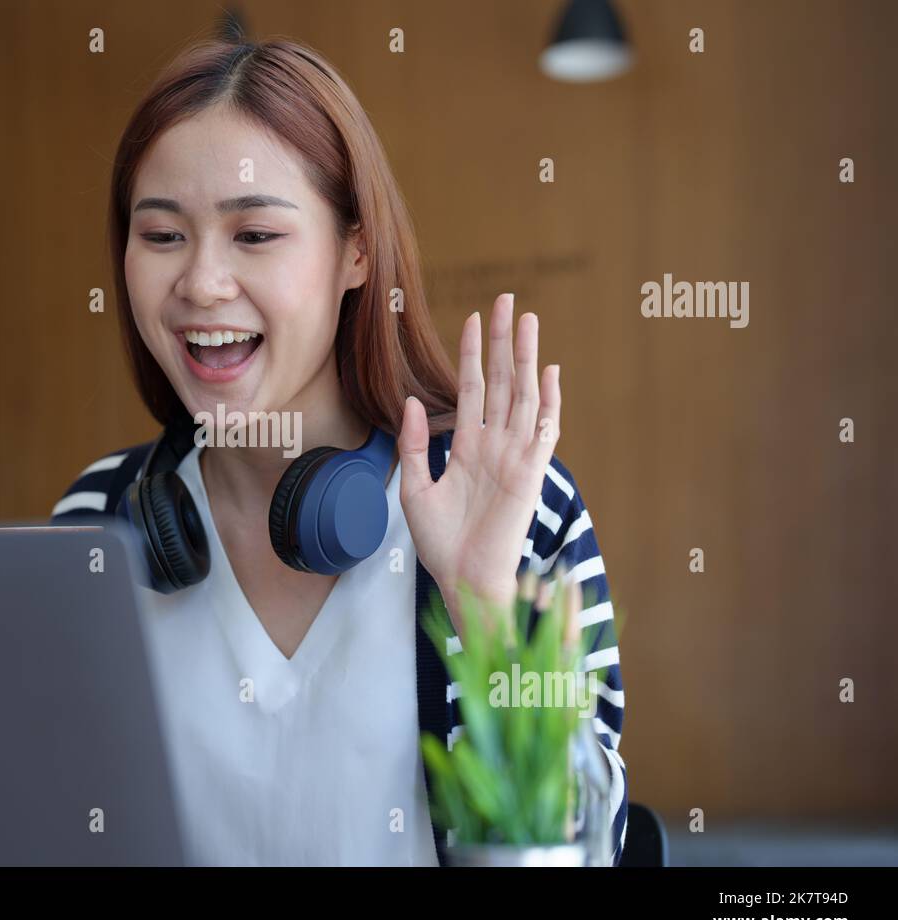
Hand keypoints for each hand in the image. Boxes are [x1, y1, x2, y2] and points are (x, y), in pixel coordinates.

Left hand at [399, 293, 560, 624]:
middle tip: (507, 300)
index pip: (471, 388)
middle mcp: (495, 445)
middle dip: (503, 341)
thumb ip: (414, 445)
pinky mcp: (530, 474)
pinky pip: (543, 431)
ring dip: (526, 357)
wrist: (462, 579)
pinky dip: (547, 402)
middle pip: (500, 381)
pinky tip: (548, 372)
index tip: (473, 319)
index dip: (472, 354)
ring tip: (527, 320)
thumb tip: (411, 401)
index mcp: (468, 448)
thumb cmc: (439, 542)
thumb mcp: (414, 488)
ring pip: (522, 395)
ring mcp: (515, 457)